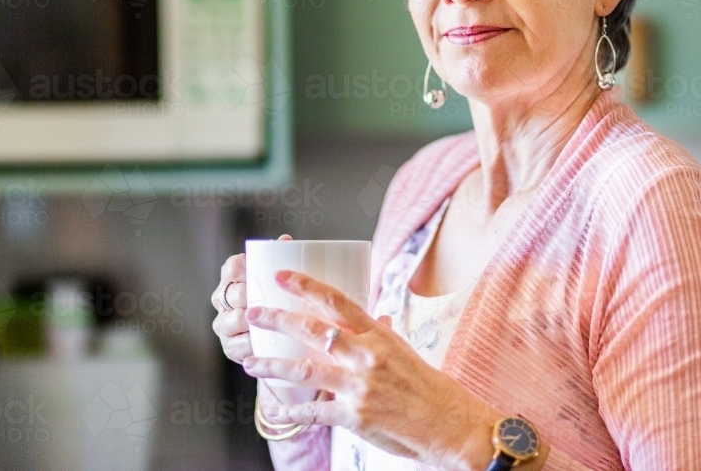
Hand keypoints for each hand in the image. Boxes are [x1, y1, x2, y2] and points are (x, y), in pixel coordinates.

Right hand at [211, 234, 291, 363]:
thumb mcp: (282, 279)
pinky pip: (236, 345)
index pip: (234, 266)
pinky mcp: (229, 346)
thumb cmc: (280, 298)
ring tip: (267, 321)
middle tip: (272, 298)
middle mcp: (223, 299)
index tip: (263, 271)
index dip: (246, 267)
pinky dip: (249, 344)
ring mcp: (224, 323)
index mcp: (233, 277)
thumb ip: (282, 258)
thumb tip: (286, 241)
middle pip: (233, 293)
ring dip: (249, 321)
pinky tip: (263, 343)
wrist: (281, 334)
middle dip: (251, 296)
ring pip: (231, 320)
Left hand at [242, 269, 514, 470]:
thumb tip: (372, 319)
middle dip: (277, 319)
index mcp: (379, 335)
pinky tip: (277, 407)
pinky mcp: (355, 416)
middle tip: (253, 314)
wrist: (449, 423)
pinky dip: (292, 409)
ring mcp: (359, 386)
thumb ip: (380, 335)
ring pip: (304, 369)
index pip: (337, 301)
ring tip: (251, 361)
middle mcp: (366, 356)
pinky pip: (314, 411)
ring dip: (273, 365)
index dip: (306, 286)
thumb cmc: (430, 387)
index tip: (282, 276)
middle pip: (312, 330)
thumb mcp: (404, 351)